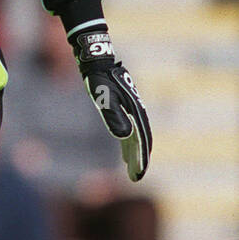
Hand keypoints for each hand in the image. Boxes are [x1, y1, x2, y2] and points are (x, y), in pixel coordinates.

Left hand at [69, 23, 151, 181]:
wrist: (98, 62)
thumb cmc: (99, 80)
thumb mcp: (104, 98)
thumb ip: (114, 117)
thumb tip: (125, 136)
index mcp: (134, 112)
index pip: (141, 140)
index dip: (140, 159)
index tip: (138, 175)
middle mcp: (136, 112)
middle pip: (141, 140)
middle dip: (139, 159)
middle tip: (136, 177)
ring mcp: (132, 109)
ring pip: (136, 135)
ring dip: (135, 152)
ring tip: (131, 167)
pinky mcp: (124, 107)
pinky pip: (130, 128)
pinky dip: (129, 141)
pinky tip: (124, 148)